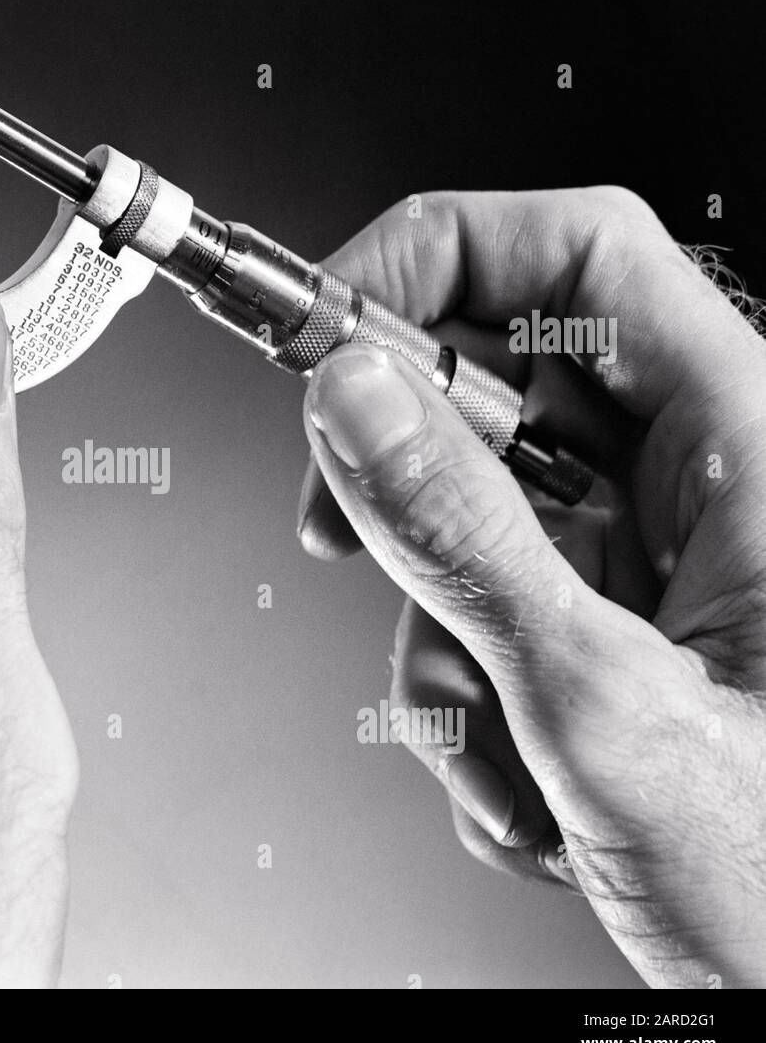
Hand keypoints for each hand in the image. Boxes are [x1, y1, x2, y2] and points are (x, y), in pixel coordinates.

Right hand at [297, 188, 765, 986]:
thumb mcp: (604, 702)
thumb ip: (465, 538)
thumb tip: (353, 399)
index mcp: (746, 444)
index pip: (575, 254)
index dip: (435, 256)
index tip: (320, 327)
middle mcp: (698, 485)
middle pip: (494, 390)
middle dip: (403, 490)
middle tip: (345, 537)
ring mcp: (647, 563)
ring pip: (469, 522)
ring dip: (439, 644)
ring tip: (500, 754)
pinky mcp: (608, 628)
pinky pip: (483, 608)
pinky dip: (467, 702)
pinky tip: (528, 789)